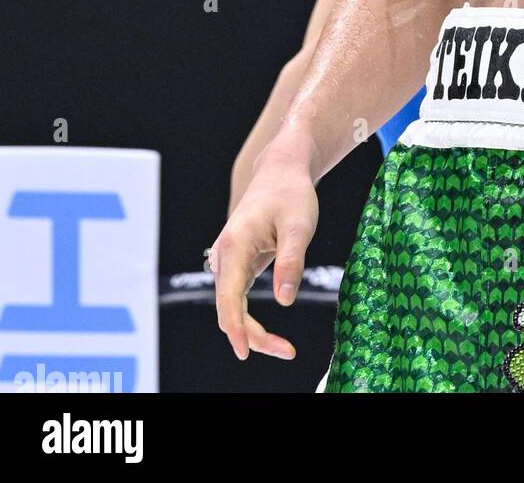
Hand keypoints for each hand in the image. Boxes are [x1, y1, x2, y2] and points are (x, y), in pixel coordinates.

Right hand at [212, 151, 318, 360]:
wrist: (281, 171)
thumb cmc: (291, 194)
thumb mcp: (300, 226)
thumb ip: (291, 262)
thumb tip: (285, 302)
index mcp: (235, 246)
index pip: (228, 298)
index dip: (236, 328)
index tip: (245, 352)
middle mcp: (224, 255)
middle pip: (228, 309)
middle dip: (252, 336)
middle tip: (289, 352)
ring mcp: (227, 260)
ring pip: (231, 307)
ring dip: (251, 330)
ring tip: (285, 348)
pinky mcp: (236, 263)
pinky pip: (237, 299)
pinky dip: (249, 318)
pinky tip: (268, 334)